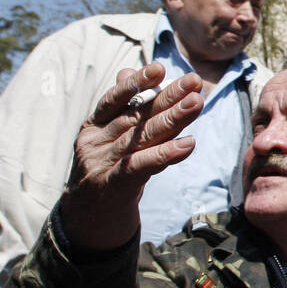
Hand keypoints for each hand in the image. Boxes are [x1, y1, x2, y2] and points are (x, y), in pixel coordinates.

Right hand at [60, 63, 203, 251]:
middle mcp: (96, 141)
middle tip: (194, 82)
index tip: (161, 68)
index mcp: (94, 126)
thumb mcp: (109, 138)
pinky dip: (165, 154)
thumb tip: (127, 72)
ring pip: (142, 137)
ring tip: (197, 103)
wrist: (87, 219)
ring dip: (173, 118)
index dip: (137, 83)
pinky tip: (188, 143)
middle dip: (168, 97)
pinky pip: (142, 166)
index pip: (116, 100)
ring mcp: (102, 164)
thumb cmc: (105, 171)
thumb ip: (122, 108)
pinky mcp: (113, 186)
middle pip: (137, 116)